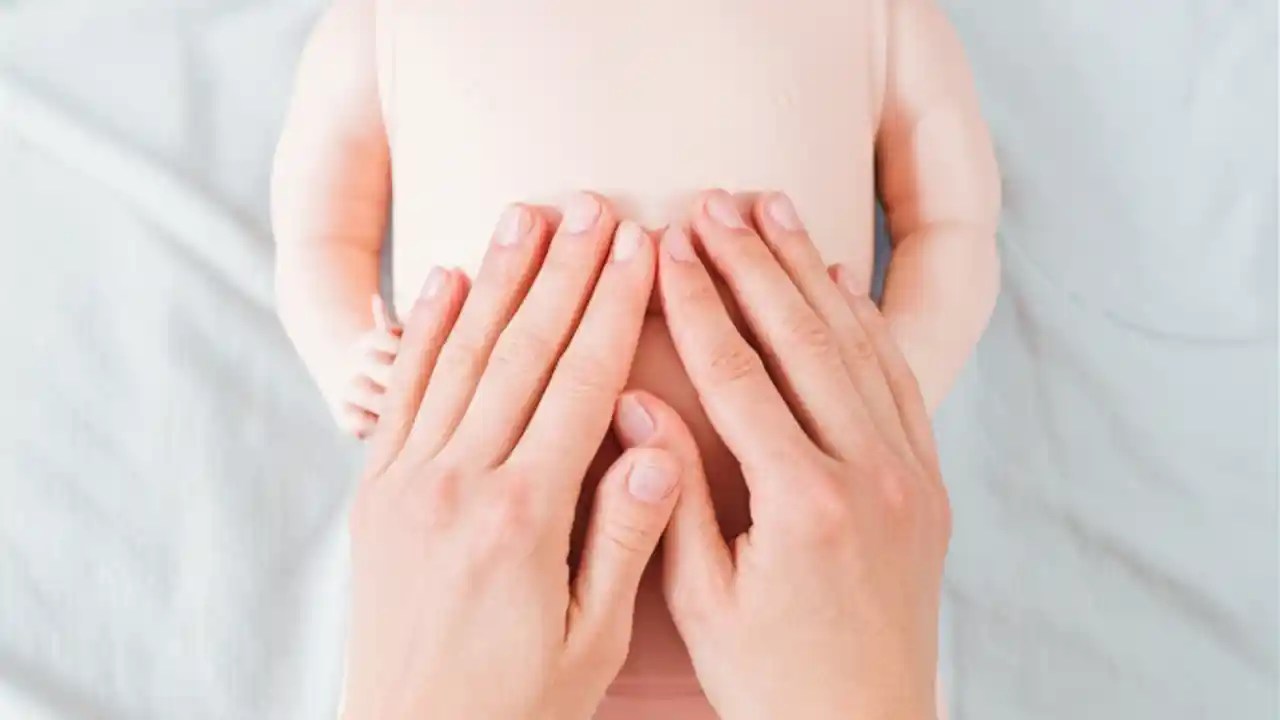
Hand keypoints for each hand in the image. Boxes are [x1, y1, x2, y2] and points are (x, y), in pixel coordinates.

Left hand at [341, 195, 681, 719]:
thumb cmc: (515, 703)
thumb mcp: (589, 639)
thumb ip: (622, 541)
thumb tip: (659, 451)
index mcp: (524, 517)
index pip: (582, 386)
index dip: (615, 310)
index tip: (641, 250)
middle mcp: (459, 484)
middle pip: (523, 352)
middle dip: (566, 272)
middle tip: (597, 205)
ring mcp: (409, 481)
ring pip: (462, 356)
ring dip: (500, 278)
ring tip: (530, 213)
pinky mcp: (378, 491)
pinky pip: (404, 392)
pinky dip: (428, 329)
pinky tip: (450, 278)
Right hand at [618, 190, 949, 719]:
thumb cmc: (773, 681)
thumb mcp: (703, 600)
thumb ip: (674, 494)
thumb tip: (635, 403)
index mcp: (805, 506)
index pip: (739, 377)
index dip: (698, 306)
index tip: (667, 246)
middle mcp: (870, 476)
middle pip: (803, 341)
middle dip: (753, 264)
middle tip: (714, 202)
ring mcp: (909, 475)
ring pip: (856, 347)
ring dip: (809, 273)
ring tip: (772, 210)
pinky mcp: (927, 483)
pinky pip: (897, 381)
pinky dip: (865, 323)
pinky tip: (836, 279)